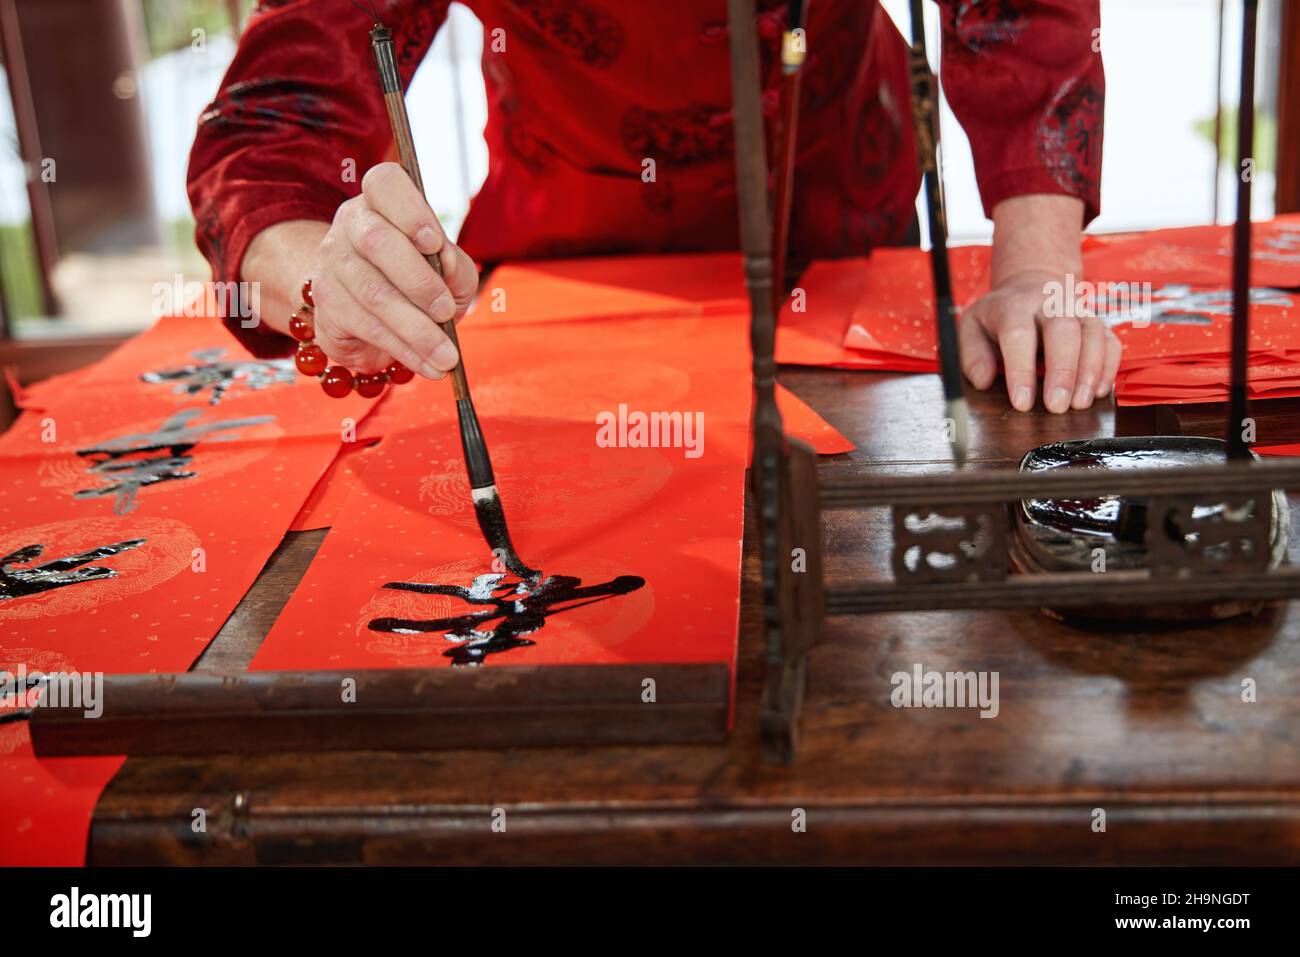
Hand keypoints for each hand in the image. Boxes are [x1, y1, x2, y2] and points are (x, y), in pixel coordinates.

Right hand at [244, 162, 477, 378]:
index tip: (434, 243)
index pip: (385, 184)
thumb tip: (448, 267)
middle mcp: (350, 227)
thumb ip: (457, 267)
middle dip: (417, 280)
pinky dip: (404, 350)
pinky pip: (366, 328)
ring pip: (372, 293)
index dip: (409, 210)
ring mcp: (332, 265)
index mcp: (382, 204)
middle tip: (446, 311)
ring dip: (415, 329)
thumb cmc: (420, 282)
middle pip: (375, 241)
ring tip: (447, 356)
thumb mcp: (450, 271)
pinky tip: (429, 365)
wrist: (373, 316)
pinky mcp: (327, 306)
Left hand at [959, 194, 1120, 412]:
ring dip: (1089, 372)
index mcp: (1014, 306)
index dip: (1020, 371)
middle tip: (1057, 407)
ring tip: (1079, 404)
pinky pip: (1110, 342)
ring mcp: (1079, 311)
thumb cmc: (998, 317)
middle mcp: (1051, 304)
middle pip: (1063, 331)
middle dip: (1062, 371)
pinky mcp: (1097, 324)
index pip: (1019, 335)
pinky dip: (1108, 368)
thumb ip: (972, 355)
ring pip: (1092, 335)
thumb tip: (983, 380)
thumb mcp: (972, 328)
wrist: (1030, 287)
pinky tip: (1097, 392)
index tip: (1021, 403)